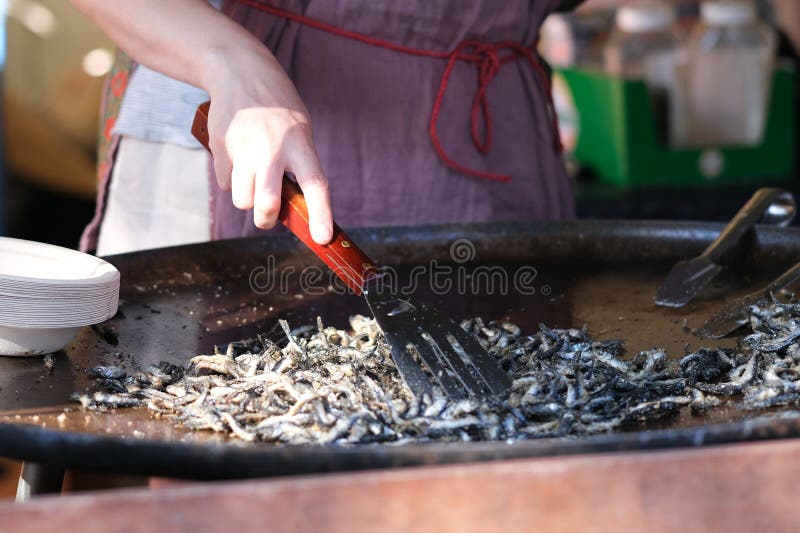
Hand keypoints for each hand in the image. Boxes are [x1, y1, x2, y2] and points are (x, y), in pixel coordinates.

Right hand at [203, 47, 332, 243]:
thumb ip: (298, 165)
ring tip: (252, 181)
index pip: (315, 184)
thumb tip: (294, 208)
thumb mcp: (299, 130)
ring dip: (247, 199)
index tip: (322, 238)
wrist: (239, 71)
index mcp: (300, 143)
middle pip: (267, 203)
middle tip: (268, 217)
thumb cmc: (278, 109)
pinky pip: (226, 183)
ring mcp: (244, 149)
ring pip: (242, 200)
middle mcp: (272, 149)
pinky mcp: (221, 148)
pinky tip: (237, 157)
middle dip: (266, 219)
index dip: (320, 214)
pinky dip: (231, 180)